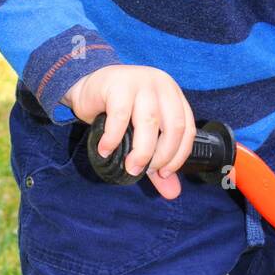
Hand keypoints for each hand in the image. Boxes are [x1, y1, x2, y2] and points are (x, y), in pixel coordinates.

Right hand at [63, 66, 196, 199]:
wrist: (87, 85)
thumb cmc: (117, 109)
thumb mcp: (140, 134)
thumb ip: (157, 162)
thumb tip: (172, 193)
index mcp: (173, 96)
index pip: (187, 129)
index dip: (179, 155)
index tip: (165, 173)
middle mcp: (162, 85)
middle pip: (172, 127)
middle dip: (161, 156)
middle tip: (143, 172)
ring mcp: (141, 81)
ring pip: (149, 122)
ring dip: (141, 151)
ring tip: (129, 167)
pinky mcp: (118, 84)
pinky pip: (120, 116)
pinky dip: (113, 138)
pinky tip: (105, 150)